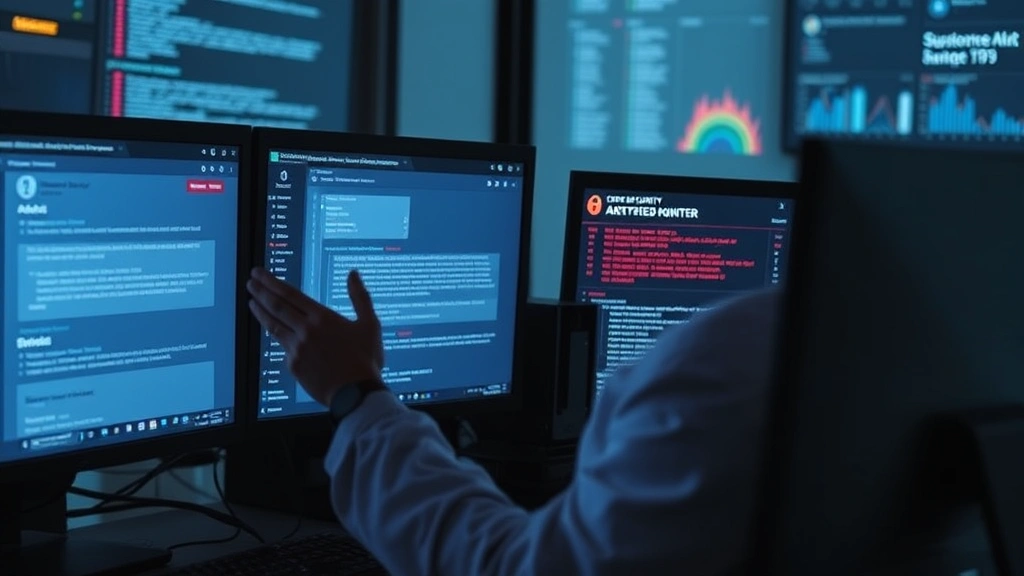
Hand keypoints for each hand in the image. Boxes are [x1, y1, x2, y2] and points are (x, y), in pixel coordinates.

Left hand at [246, 267, 384, 405]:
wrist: (356, 393)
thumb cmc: (365, 360)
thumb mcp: (370, 324)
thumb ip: (360, 296)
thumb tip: (353, 274)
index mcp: (322, 318)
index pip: (290, 294)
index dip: (271, 282)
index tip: (259, 274)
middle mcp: (306, 331)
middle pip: (277, 307)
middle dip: (260, 292)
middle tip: (250, 282)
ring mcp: (297, 349)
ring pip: (273, 326)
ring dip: (261, 312)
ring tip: (252, 302)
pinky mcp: (294, 365)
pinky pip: (282, 347)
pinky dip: (276, 336)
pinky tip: (273, 331)